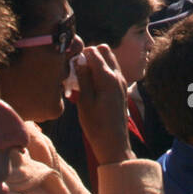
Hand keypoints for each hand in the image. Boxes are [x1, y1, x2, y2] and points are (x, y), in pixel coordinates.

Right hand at [75, 44, 132, 165]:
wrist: (114, 143)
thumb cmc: (97, 125)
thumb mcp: (84, 102)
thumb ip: (83, 78)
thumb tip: (79, 60)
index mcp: (107, 78)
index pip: (94, 51)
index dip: (80, 55)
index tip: (71, 66)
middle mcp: (117, 76)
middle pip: (104, 50)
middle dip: (90, 54)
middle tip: (78, 69)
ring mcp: (121, 81)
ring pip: (109, 59)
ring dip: (96, 62)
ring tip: (84, 78)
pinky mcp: (121, 88)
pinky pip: (112, 70)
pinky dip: (102, 71)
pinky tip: (92, 85)